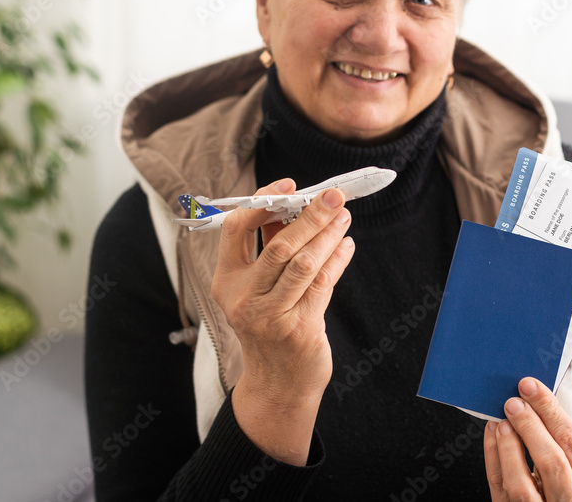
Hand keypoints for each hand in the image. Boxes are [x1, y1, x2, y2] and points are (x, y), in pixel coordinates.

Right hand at [211, 178, 353, 464]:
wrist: (277, 385)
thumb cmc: (269, 328)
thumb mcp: (256, 290)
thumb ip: (269, 252)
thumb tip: (296, 207)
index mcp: (226, 281)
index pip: (237, 229)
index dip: (263, 202)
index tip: (289, 186)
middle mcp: (243, 298)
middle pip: (278, 246)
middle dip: (309, 216)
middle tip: (333, 196)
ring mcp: (270, 316)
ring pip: (303, 264)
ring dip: (328, 236)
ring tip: (343, 217)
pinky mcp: (298, 329)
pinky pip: (322, 285)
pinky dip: (337, 261)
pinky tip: (346, 246)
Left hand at [484, 377, 571, 500]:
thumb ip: (561, 437)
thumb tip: (533, 395)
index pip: (571, 441)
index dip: (549, 410)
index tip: (530, 385)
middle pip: (552, 464)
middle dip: (530, 427)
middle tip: (513, 402)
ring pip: (522, 486)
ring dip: (508, 447)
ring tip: (502, 421)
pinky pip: (500, 488)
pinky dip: (493, 457)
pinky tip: (494, 433)